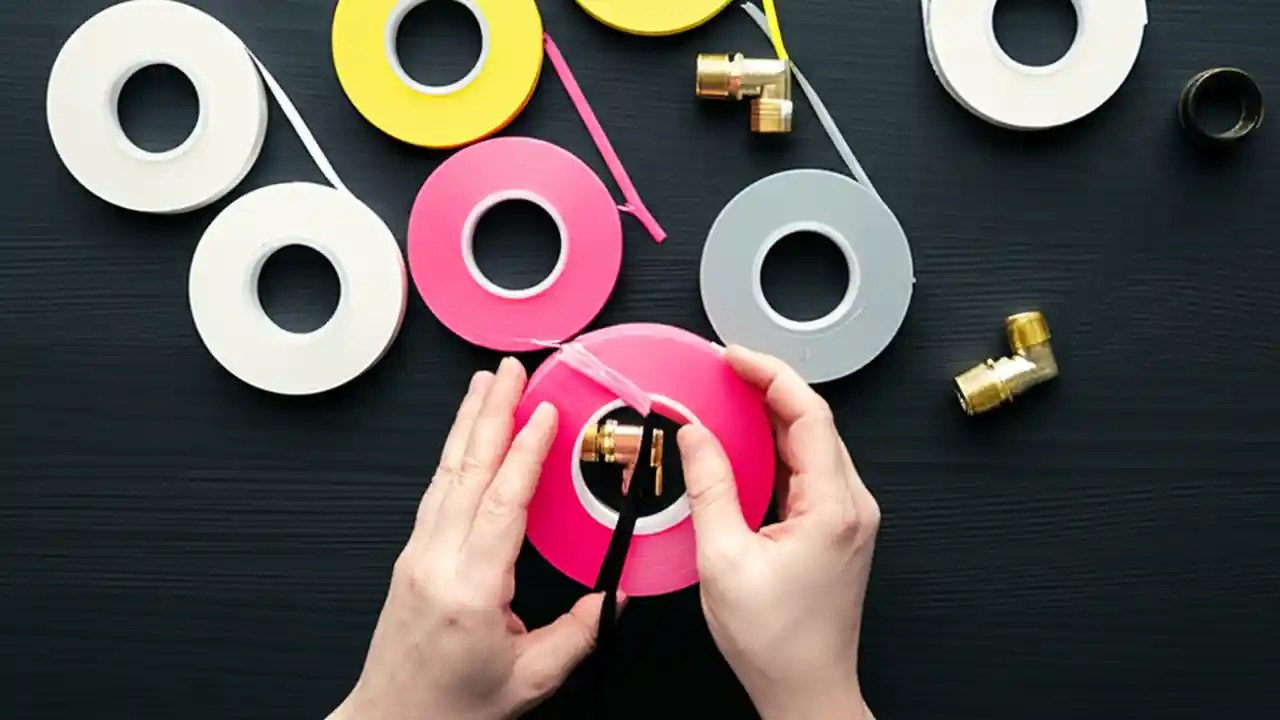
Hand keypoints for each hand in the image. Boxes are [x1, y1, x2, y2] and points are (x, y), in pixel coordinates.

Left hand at [331, 358, 608, 719]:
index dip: (525, 452)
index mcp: (471, 589)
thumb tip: (611, 596)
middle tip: (509, 370)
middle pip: (467, 470)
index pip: (502, 503)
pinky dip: (454, 453)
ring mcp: (418, 554)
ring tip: (485, 384)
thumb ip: (578, 632)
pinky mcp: (412, 556)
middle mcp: (437, 562)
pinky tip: (465, 436)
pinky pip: (436, 491)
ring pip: (446, 473)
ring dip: (468, 422)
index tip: (542, 412)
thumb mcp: (532, 679)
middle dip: (490, 411)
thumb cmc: (451, 708)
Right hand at [677, 347, 878, 719]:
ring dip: (771, 418)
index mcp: (833, 508)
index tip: (734, 356)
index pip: (809, 414)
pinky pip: (808, 472)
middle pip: (814, 423)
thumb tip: (693, 434)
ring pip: (812, 446)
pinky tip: (745, 446)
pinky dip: (776, 450)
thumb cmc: (775, 641)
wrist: (806, 689)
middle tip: (723, 371)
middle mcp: (851, 506)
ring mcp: (848, 518)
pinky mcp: (836, 529)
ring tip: (728, 399)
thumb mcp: (724, 559)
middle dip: (768, 388)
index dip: (770, 374)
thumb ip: (709, 487)